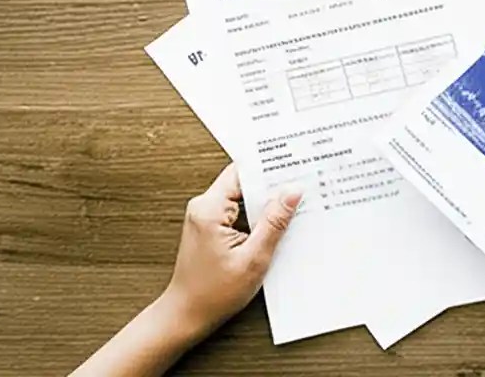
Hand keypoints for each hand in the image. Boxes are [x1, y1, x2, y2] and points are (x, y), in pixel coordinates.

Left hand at [162, 164, 302, 335]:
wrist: (187, 314)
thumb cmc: (214, 294)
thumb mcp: (253, 258)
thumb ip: (274, 222)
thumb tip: (292, 193)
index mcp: (209, 209)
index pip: (243, 172)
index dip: (269, 169)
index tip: (293, 170)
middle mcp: (203, 207)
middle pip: (243, 182)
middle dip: (270, 187)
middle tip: (298, 192)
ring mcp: (204, 216)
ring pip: (241, 196)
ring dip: (263, 203)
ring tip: (287, 212)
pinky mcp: (208, 225)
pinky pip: (236, 209)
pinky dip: (255, 215)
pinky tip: (271, 226)